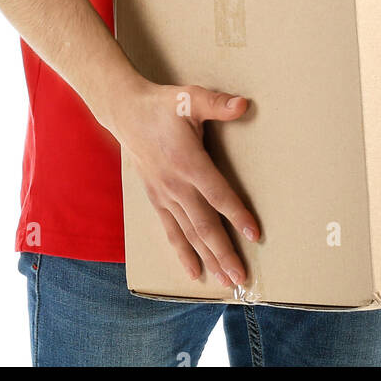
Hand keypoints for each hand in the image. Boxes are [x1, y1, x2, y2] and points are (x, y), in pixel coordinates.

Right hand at [118, 80, 258, 287]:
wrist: (125, 113)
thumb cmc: (162, 105)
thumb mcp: (190, 98)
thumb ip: (217, 104)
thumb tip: (244, 104)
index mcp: (189, 162)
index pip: (218, 194)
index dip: (237, 214)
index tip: (255, 234)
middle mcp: (176, 186)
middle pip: (204, 225)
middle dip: (224, 253)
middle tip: (241, 278)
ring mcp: (165, 196)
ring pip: (189, 234)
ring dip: (208, 259)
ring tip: (225, 281)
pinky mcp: (156, 199)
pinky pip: (171, 231)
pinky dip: (183, 253)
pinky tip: (196, 272)